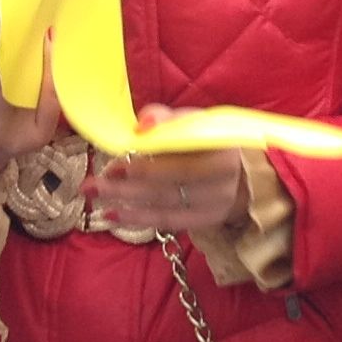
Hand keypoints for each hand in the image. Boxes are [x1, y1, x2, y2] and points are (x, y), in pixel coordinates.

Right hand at [0, 21, 61, 192]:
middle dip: (13, 51)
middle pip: (2, 86)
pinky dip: (53, 80)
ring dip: (41, 61)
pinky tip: (55, 56)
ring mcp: (13, 137)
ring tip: (46, 32)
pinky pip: (51, 106)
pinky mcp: (36, 138)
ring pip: (31, 93)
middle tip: (23, 18)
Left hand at [85, 115, 249, 232]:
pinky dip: (139, 219)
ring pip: (166, 203)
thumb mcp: (198, 122)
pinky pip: (169, 221)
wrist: (247, 174)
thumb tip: (143, 124)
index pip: (182, 150)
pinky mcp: (208, 220)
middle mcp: (222, 175)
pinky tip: (113, 216)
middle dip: (127, 182)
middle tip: (93, 182)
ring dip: (126, 200)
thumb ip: (169, 119)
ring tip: (95, 196)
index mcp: (220, 143)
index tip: (120, 153)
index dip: (150, 154)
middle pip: (169, 180)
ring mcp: (216, 201)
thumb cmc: (212, 142)